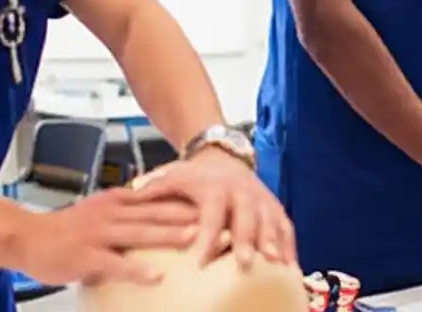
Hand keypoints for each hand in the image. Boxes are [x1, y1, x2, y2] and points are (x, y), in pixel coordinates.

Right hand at [14, 185, 199, 285]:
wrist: (27, 236)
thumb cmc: (66, 229)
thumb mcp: (102, 211)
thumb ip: (130, 212)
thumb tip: (161, 219)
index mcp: (119, 199)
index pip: (160, 196)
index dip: (188, 199)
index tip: (215, 202)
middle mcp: (112, 212)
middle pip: (157, 211)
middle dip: (189, 215)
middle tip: (215, 219)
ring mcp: (99, 233)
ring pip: (141, 232)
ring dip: (169, 234)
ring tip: (195, 238)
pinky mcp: (87, 255)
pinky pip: (116, 263)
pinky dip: (136, 270)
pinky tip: (155, 277)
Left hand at [136, 148, 295, 268]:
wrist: (222, 157)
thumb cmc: (194, 175)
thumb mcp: (173, 174)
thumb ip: (154, 186)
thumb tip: (131, 194)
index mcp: (216, 187)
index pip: (211, 215)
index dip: (207, 238)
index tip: (200, 261)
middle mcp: (242, 192)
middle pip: (246, 217)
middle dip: (247, 240)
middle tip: (244, 262)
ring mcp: (261, 199)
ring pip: (270, 220)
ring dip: (274, 241)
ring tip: (276, 264)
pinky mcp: (274, 206)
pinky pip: (286, 225)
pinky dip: (289, 244)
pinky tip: (290, 265)